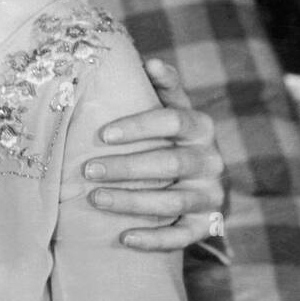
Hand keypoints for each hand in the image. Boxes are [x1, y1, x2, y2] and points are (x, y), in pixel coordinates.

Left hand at [84, 58, 225, 251]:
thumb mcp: (169, 109)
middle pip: (170, 162)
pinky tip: (123, 238)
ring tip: (95, 198)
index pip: (174, 120)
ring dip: (132, 202)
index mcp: (202, 128)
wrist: (197, 180)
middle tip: (87, 171)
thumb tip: (151, 62)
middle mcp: (211, 161)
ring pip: (173, 201)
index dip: (139, 126)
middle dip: (126, 167)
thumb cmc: (170, 137)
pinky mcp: (205, 225)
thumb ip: (163, 87)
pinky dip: (153, 239)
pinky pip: (182, 237)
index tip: (102, 135)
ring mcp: (210, 195)